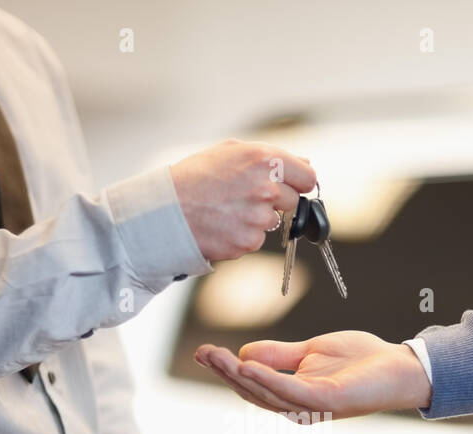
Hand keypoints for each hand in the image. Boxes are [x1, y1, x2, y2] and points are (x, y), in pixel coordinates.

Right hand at [170, 140, 316, 260]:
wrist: (164, 210)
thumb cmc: (193, 178)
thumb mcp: (230, 152)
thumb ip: (271, 156)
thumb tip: (304, 163)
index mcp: (264, 160)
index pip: (307, 176)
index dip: (299, 182)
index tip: (291, 186)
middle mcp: (266, 189)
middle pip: (294, 201)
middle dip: (277, 201)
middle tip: (246, 198)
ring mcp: (258, 218)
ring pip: (274, 222)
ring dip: (257, 219)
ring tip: (227, 210)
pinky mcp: (248, 242)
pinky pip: (256, 240)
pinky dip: (243, 235)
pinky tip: (222, 225)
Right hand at [194, 331, 432, 418]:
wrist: (399, 367)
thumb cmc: (361, 362)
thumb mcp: (310, 351)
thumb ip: (278, 354)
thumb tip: (243, 353)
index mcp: (293, 395)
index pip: (252, 384)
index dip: (226, 370)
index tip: (203, 352)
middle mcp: (298, 406)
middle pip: (252, 391)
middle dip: (224, 372)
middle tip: (202, 353)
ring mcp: (312, 406)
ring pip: (266, 392)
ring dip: (237, 375)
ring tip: (216, 357)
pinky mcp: (327, 399)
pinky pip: (289, 390)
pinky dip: (266, 378)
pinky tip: (247, 365)